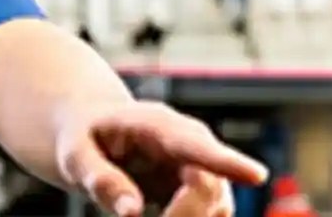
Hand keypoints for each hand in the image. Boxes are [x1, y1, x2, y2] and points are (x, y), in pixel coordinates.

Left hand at [56, 101, 266, 216]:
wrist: (94, 128)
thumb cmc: (83, 137)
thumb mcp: (74, 154)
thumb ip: (99, 179)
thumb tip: (132, 212)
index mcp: (156, 124)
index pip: (195, 143)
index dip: (226, 161)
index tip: (257, 175)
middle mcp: (189, 142)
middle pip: (208, 186)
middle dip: (183, 215)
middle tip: (134, 216)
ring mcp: (200, 165)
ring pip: (217, 206)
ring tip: (135, 209)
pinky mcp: (201, 189)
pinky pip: (211, 215)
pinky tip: (156, 213)